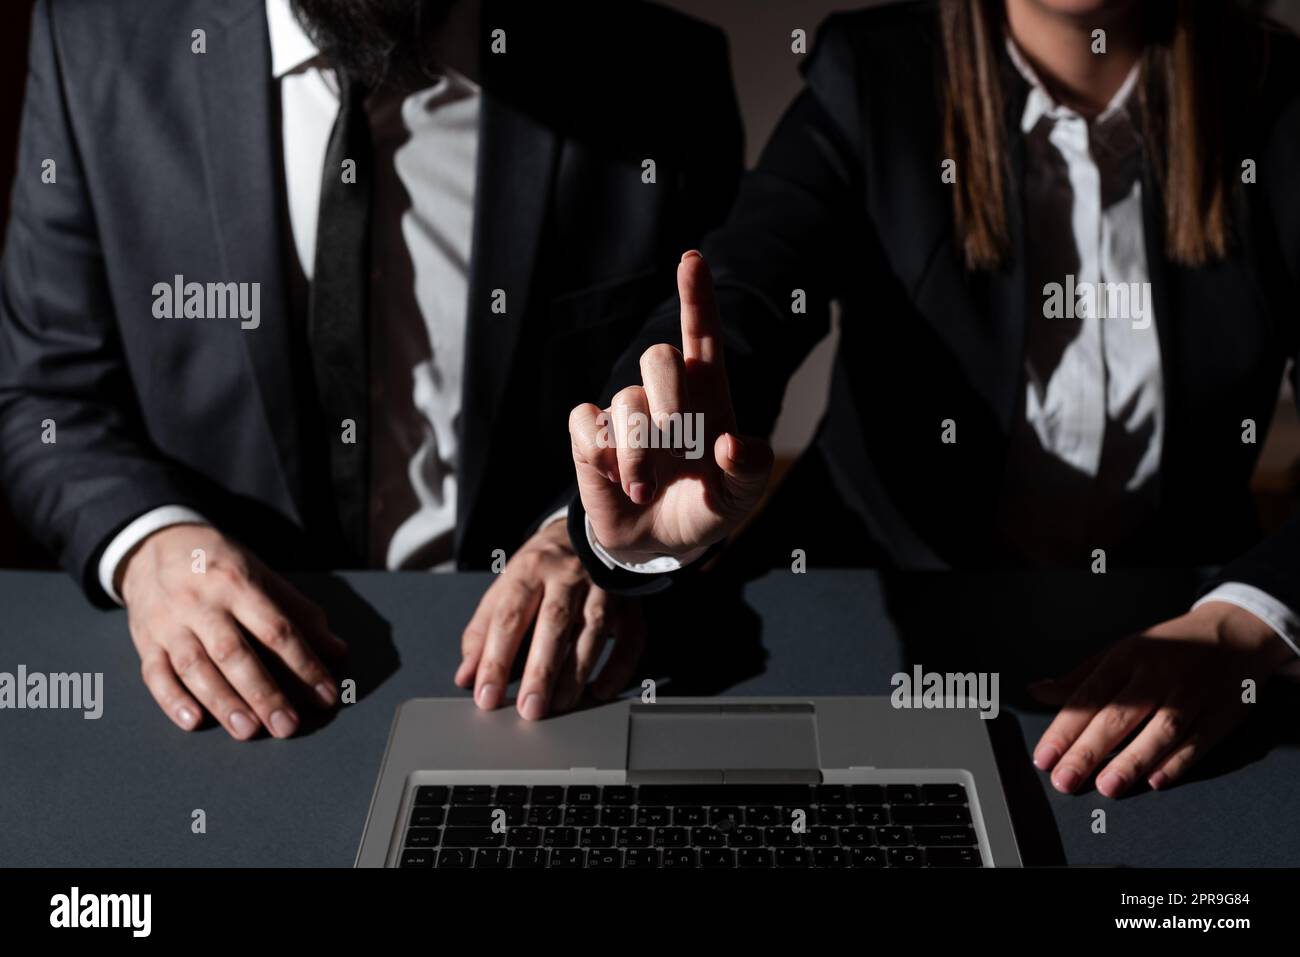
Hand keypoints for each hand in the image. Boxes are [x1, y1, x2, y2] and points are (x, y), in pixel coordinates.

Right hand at [120, 524, 345, 738]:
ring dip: (222, 701)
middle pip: (233, 653)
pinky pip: (154, 674)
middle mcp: (202, 604)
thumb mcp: (262, 575)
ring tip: (248, 730)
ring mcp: (169, 623)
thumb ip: (299, 613)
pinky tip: (194, 722)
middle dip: (263, 693)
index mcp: (238, 584)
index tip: (325, 695)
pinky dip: (172, 700)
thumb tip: (337, 651)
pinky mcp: (145, 640)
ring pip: (195, 666)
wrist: (154, 545)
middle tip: (286, 725)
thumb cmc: (220, 565)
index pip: (276, 630)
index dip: (303, 664)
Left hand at [456, 519, 644, 718]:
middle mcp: (566, 575)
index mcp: (529, 569)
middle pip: (553, 622)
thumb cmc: (541, 567)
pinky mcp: (629, 600)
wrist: (588, 528)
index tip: (486, 696)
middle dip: (541, 670)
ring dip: (576, 672)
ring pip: (593, 629)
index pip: (509, 617)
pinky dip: (619, 665)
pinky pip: (631, 635)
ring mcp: (601, 586)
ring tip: (560, 706)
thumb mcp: (506, 587)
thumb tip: (466, 676)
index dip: (495, 659)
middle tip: (529, 709)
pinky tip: (602, 691)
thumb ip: (483, 630)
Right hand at [568, 250, 772, 564]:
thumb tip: (731, 444)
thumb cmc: (705, 507)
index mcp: (707, 395)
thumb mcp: (739, 497)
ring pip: (624, 402)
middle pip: (658, 356)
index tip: (691, 260)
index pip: (702, 334)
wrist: (659, 543)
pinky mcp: (590, 434)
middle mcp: (664, 393)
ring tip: (644, 491)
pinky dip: (603, 457)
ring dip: (638, 455)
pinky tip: (615, 480)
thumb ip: (748, 470)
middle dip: (670, 397)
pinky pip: (586, 423)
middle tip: (678, 443)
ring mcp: (624, 411)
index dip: (696, 296)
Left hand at [1029, 602, 1295, 795]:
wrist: (1234, 635)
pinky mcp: (1222, 711)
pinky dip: (1178, 762)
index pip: (1090, 696)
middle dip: (1090, 750)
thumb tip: (1036, 692)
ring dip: (1133, 760)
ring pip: (1160, 731)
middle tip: (1064, 780)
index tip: (1044, 756)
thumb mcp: (1121, 652)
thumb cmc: (1165, 649)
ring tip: (1106, 787)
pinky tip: (1156, 780)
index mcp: (1128, 657)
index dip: (1065, 728)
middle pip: (1120, 716)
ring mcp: (1192, 694)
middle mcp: (1158, 675)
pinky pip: (1198, 740)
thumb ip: (1080, 678)